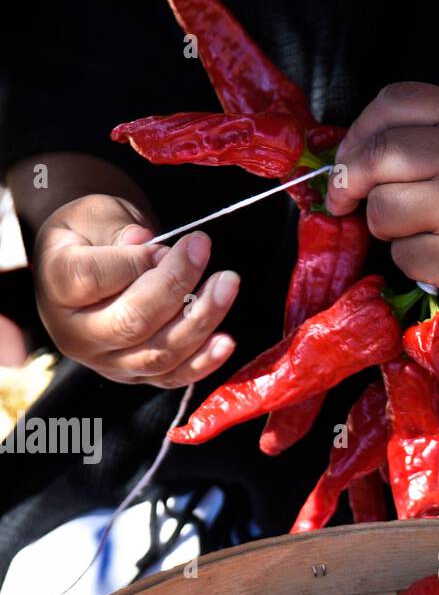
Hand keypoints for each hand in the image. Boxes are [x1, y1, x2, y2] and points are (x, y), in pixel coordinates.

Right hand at [33, 194, 239, 386]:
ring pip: (158, 354)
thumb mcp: (95, 217)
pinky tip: (225, 340)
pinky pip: (172, 377)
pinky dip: (203, 362)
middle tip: (204, 251)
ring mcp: (106, 362)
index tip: (166, 242)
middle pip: (131, 322)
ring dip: (199, 320)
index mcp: (56, 286)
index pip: (94, 279)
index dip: (136, 260)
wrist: (89, 265)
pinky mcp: (135, 376)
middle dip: (176, 286)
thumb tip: (147, 244)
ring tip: (226, 285)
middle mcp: (76, 333)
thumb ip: (117, 229)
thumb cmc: (92, 236)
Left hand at [327, 83, 438, 321]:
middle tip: (344, 200)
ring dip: (388, 228)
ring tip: (424, 233)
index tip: (348, 157)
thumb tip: (357, 154)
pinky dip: (415, 264)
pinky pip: (404, 258)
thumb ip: (437, 135)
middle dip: (348, 182)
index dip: (358, 131)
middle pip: (374, 157)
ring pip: (382, 212)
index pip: (392, 102)